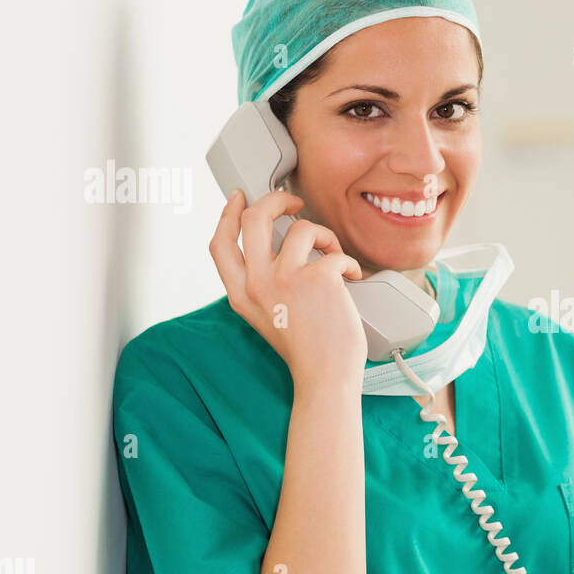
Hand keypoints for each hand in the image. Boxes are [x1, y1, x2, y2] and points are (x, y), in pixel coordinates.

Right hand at [209, 189, 367, 387]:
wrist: (326, 376)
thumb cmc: (306, 349)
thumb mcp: (268, 316)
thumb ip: (263, 285)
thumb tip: (276, 248)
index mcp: (241, 294)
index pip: (221, 244)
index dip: (227, 214)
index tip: (240, 197)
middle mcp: (257, 284)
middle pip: (253, 219)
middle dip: (276, 200)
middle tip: (294, 202)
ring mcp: (285, 278)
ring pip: (302, 227)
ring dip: (324, 236)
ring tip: (334, 256)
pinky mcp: (317, 278)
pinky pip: (335, 252)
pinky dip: (349, 262)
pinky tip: (352, 278)